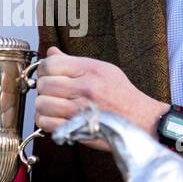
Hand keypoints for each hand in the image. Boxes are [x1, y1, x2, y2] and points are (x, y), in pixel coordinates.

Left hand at [34, 47, 167, 150]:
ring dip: (44, 106)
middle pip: (43, 84)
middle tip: (52, 92)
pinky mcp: (76, 128)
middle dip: (44, 88)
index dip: (44, 70)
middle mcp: (84, 87)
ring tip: (53, 106)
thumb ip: (74, 62)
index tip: (48, 75)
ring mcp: (80, 109)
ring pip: (41, 104)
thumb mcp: (103, 69)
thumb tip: (51, 53)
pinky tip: (56, 118)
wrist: (141, 120)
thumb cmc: (123, 95)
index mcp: (90, 69)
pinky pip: (46, 123)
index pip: (50, 64)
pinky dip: (46, 121)